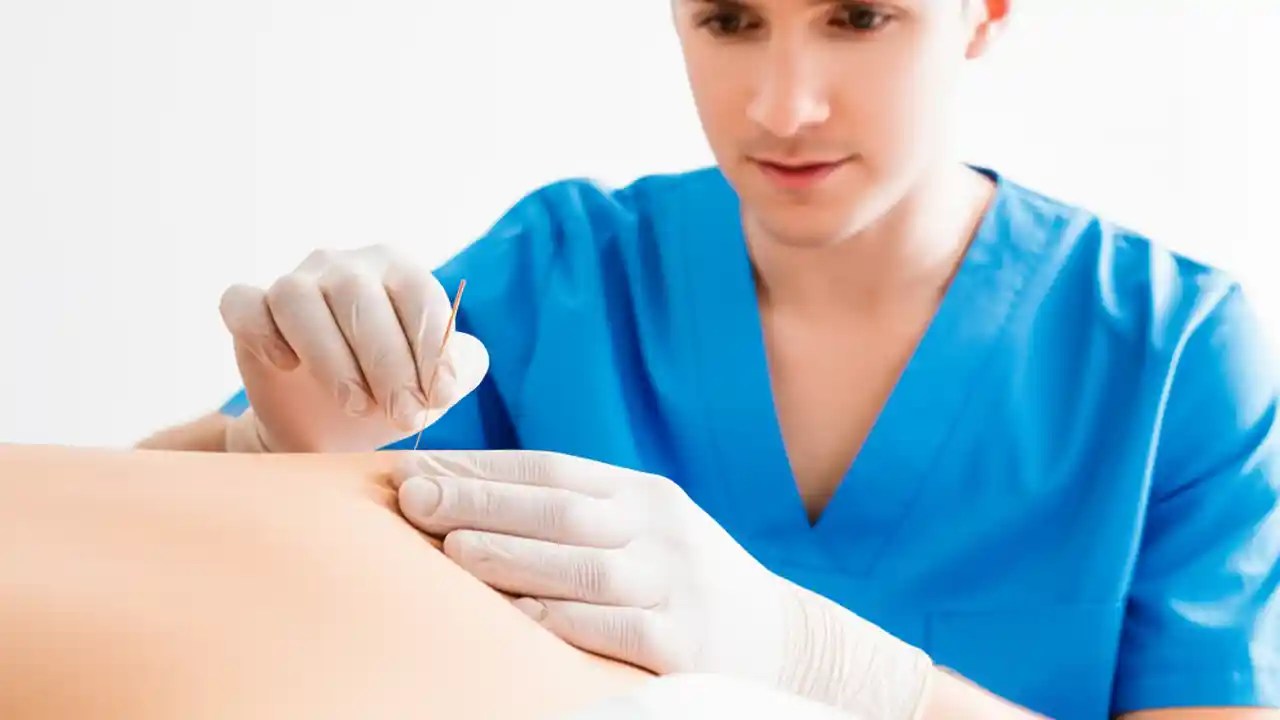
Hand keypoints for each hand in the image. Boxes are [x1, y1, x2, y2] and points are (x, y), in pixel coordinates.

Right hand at [218, 245, 487, 451]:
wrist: (326, 430)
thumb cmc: (388, 395)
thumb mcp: (436, 387)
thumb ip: (462, 368)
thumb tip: (456, 365)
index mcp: (397, 270)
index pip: (416, 292)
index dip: (430, 346)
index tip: (438, 397)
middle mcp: (344, 266)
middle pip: (358, 295)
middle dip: (386, 362)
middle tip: (403, 415)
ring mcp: (293, 282)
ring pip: (299, 299)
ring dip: (331, 357)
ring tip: (355, 405)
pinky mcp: (249, 310)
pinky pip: (244, 304)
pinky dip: (264, 334)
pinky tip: (287, 366)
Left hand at [394, 450, 933, 718]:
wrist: (785, 638)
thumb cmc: (684, 581)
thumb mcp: (647, 530)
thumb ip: (578, 515)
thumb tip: (468, 502)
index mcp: (644, 495)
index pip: (553, 469)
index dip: (483, 467)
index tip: (419, 468)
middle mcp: (661, 531)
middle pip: (561, 509)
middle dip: (482, 501)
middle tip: (414, 499)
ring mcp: (676, 586)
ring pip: (583, 566)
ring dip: (513, 556)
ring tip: (451, 549)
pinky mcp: (686, 645)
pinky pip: (614, 630)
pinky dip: (562, 622)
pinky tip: (516, 616)